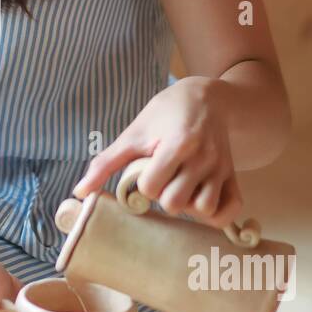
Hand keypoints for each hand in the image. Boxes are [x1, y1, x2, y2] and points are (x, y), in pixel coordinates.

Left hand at [73, 76, 243, 227]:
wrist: (207, 97)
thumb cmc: (164, 114)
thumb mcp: (133, 134)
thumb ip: (105, 163)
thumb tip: (79, 192)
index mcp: (178, 144)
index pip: (152, 188)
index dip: (143, 186)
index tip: (144, 174)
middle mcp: (202, 158)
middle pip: (176, 204)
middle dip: (163, 198)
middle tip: (162, 183)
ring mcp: (220, 169)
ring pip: (204, 210)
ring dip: (188, 206)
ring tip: (180, 191)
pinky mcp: (233, 176)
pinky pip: (231, 209)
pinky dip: (216, 214)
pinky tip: (199, 201)